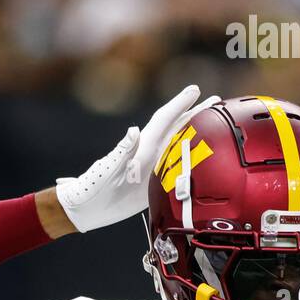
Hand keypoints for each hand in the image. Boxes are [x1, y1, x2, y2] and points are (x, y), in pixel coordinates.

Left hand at [54, 85, 216, 232]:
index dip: (179, 105)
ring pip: (179, 147)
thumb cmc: (90, 189)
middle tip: (216, 101)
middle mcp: (148, 155)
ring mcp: (151, 168)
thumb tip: (134, 132)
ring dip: (196, 134)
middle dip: (195, 114)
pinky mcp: (151, 184)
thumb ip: (121, 151)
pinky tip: (202, 161)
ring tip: (214, 125)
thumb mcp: (106, 170)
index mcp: (140, 148)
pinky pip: (175, 169)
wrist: (83, 210)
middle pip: (176, 129)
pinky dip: (190, 162)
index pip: (163, 120)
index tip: (194, 90)